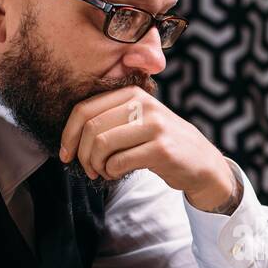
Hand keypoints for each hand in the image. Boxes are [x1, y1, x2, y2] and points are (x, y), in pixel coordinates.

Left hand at [58, 86, 236, 211]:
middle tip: (88, 168)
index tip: (66, 153)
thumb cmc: (161, 143)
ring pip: (102, 144)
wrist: (201, 162)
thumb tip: (70, 137)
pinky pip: (119, 162)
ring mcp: (154, 126)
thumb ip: (110, 118)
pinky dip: (110, 173)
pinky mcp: (161, 149)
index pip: (84, 109)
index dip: (68, 134)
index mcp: (132, 93)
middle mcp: (143, 104)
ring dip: (96, 165)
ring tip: (103, 172)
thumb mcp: (138, 120)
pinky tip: (116, 174)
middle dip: (82, 154)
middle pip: (91, 128)